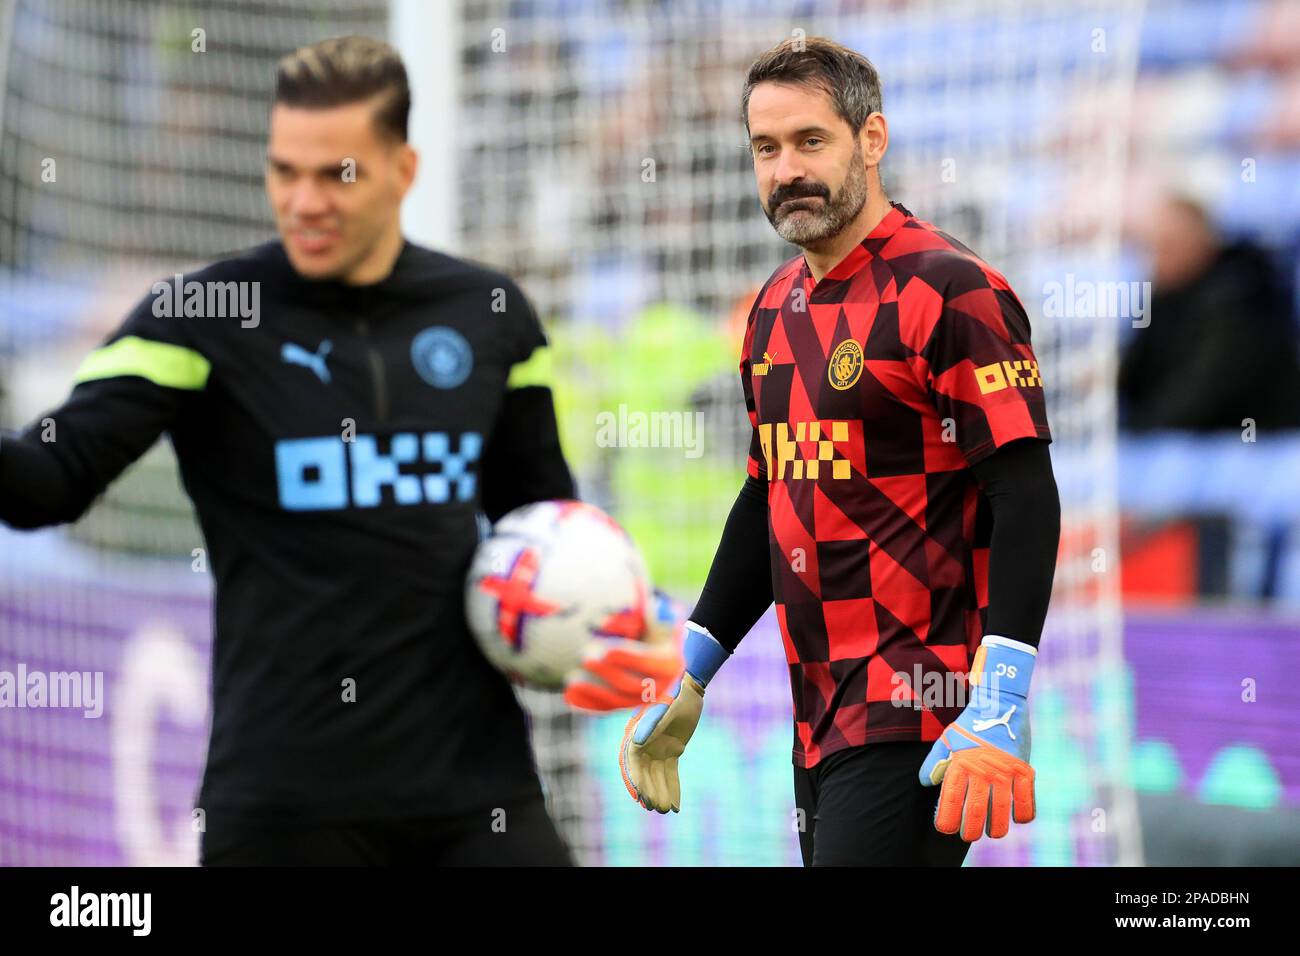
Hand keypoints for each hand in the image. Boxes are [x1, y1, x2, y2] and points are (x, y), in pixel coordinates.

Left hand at [562, 589, 683, 711]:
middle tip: (584, 657)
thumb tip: (649, 607)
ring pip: (617, 701)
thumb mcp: (661, 615)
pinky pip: (606, 707)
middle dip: (606, 673)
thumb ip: (659, 613)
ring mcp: (642, 699)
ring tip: (570, 680)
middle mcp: (660, 687)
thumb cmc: (655, 624)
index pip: (649, 663)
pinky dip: (587, 703)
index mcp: (670, 663)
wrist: (655, 644)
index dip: (627, 658)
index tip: (605, 650)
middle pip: (631, 685)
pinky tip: (569, 696)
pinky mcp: (625, 704)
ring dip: (593, 692)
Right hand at [619, 621, 729, 812]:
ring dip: (662, 792)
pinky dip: (672, 787)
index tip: (641, 797)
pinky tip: (676, 804)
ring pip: (658, 776)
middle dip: (651, 791)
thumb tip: (637, 743)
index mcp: (637, 733)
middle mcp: (645, 743)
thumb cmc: (676, 695)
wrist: (690, 687)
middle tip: (657, 808)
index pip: (634, 761)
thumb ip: (651, 725)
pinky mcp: (672, 750)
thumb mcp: (665, 709)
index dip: (636, 780)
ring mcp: (658, 748)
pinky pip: (670, 772)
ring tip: (667, 810)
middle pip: (645, 772)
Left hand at [919, 636, 1036, 840]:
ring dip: (996, 827)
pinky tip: (1018, 819)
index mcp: (961, 764)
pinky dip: (1023, 814)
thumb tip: (925, 783)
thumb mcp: (947, 740)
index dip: (947, 819)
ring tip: (992, 832)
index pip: (951, 800)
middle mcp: (982, 770)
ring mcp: (1005, 771)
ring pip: (1001, 811)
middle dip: (971, 830)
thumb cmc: (970, 725)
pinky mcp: (1023, 770)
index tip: (946, 828)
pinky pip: (1026, 800)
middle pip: (976, 811)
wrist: (999, 704)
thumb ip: (935, 762)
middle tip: (968, 835)